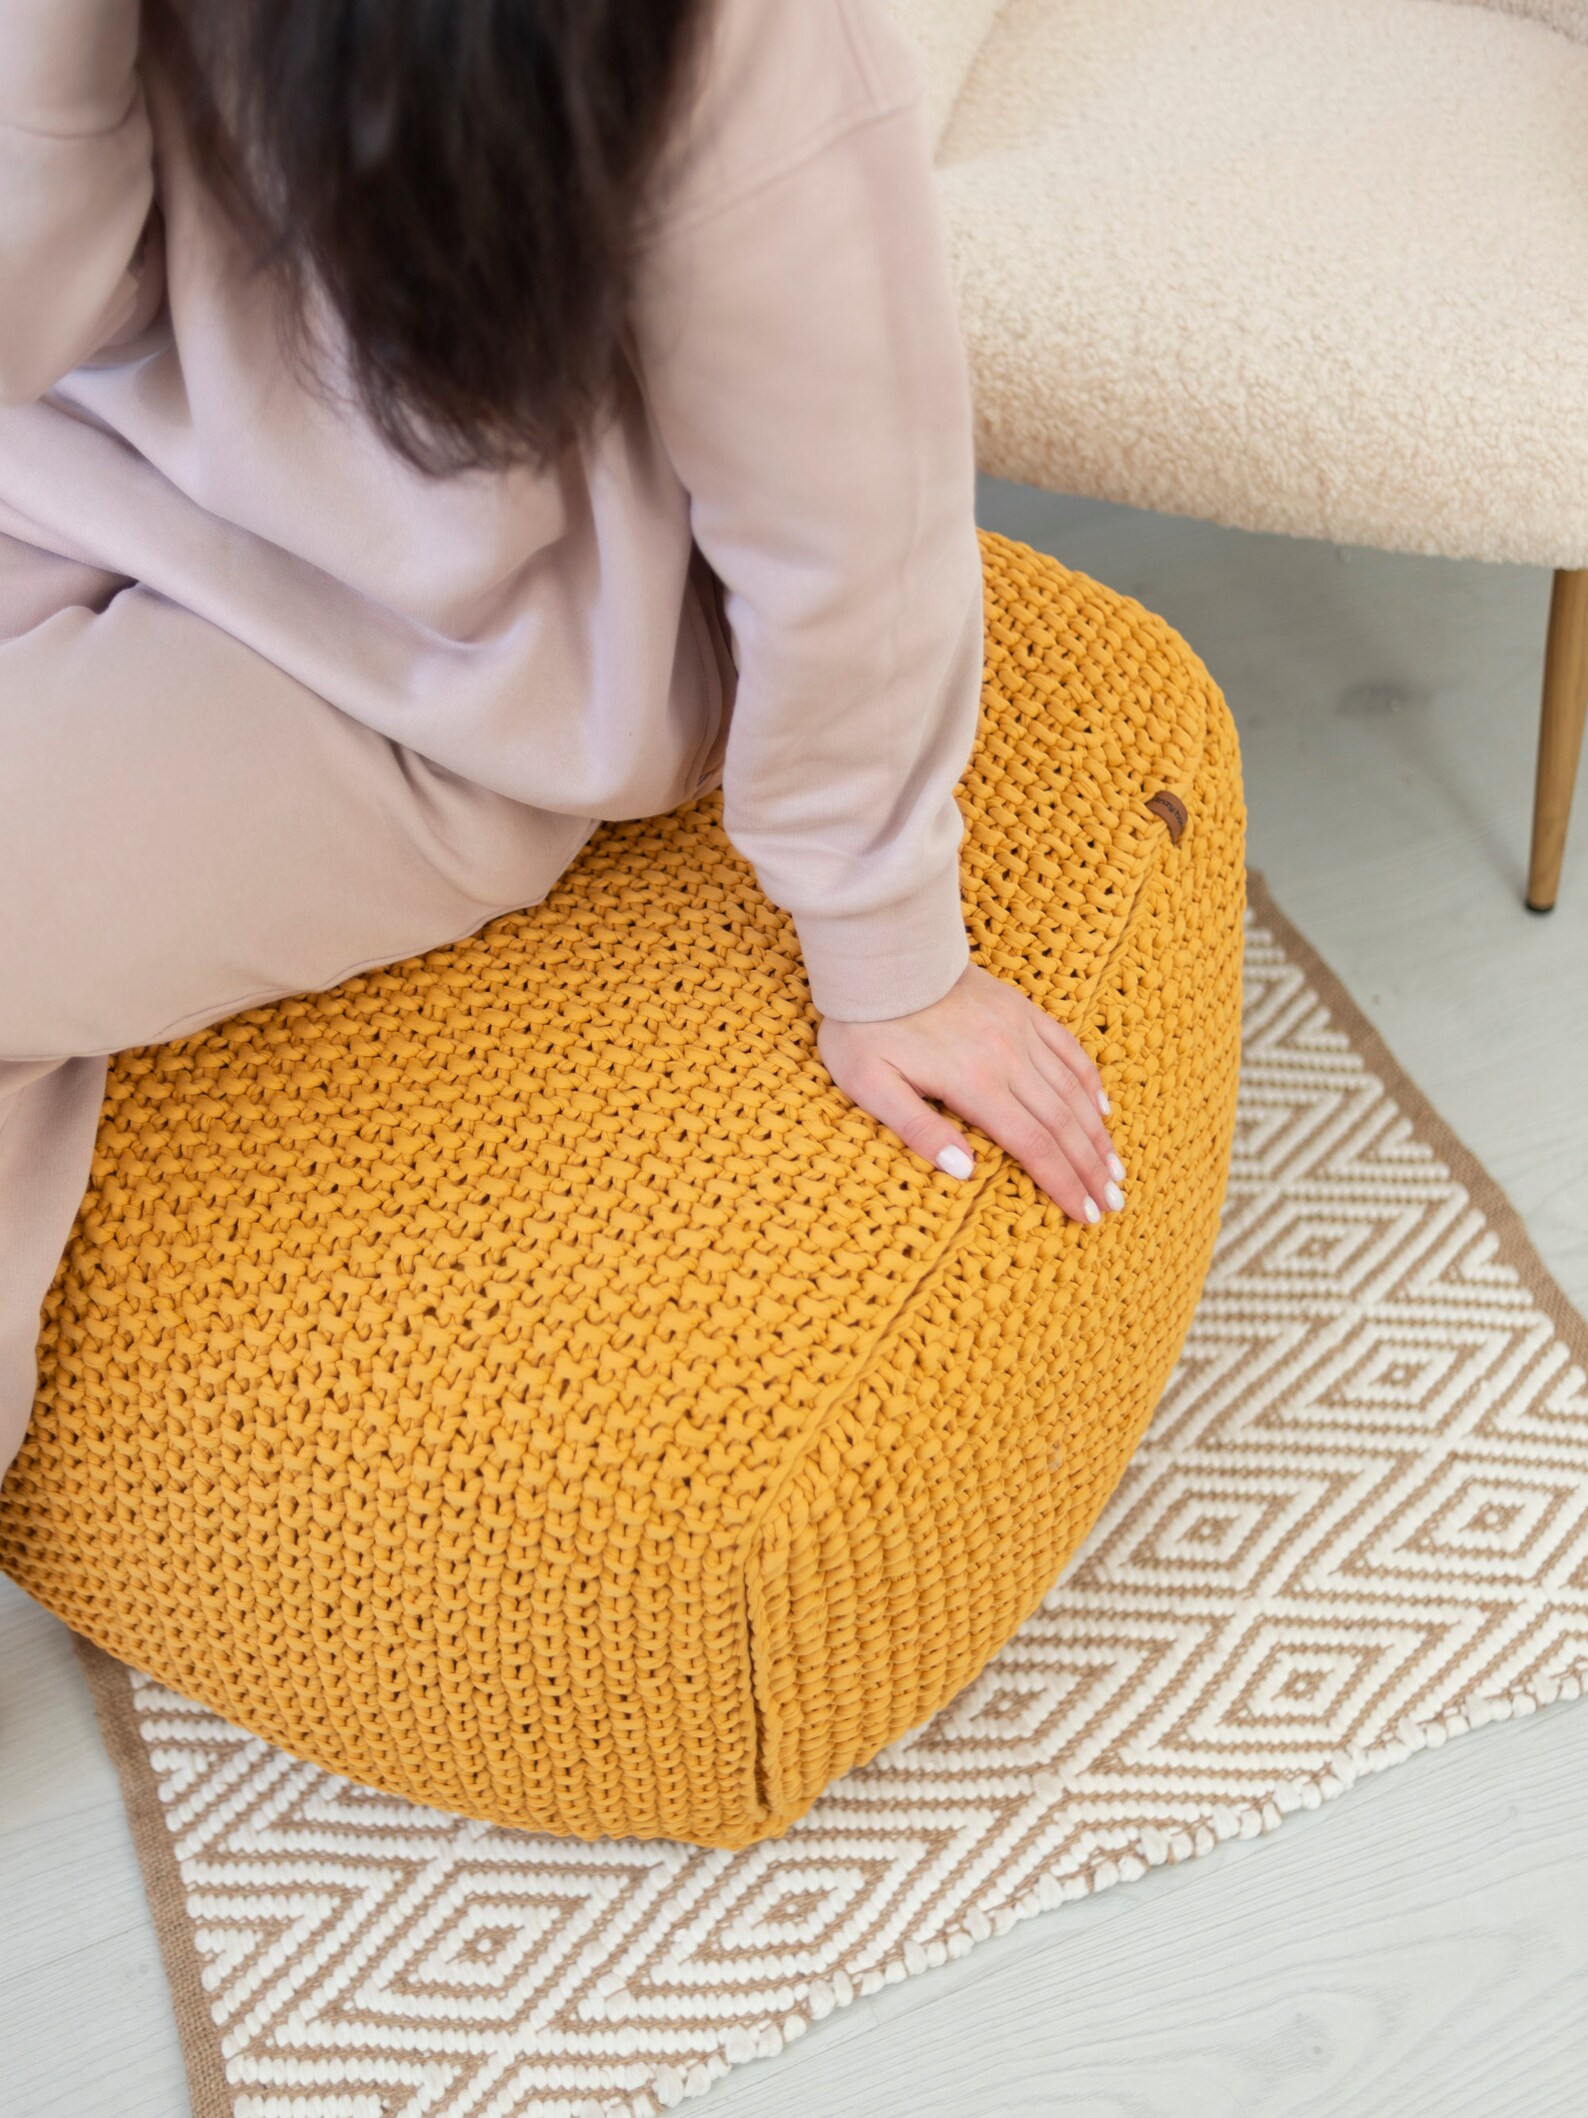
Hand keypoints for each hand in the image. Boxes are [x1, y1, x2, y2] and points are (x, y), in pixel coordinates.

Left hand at [816, 962, 1125, 1224]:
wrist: (881, 954)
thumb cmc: (865, 1026)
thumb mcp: (870, 1084)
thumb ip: (917, 1129)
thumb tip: (965, 1171)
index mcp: (974, 1083)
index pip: (1032, 1145)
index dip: (1062, 1183)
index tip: (1085, 1214)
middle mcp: (1008, 1058)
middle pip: (1062, 1124)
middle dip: (1090, 1169)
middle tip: (1112, 1204)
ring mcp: (1019, 1031)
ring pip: (1072, 1091)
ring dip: (1097, 1134)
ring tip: (1116, 1170)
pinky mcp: (1021, 1010)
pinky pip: (1067, 1049)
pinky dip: (1089, 1082)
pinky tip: (1102, 1109)